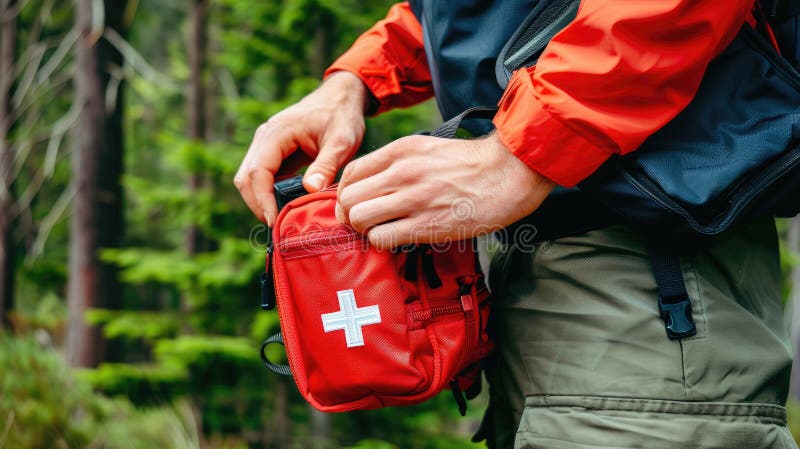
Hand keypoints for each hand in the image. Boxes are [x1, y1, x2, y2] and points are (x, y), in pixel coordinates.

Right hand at [234, 71, 368, 224]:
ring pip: (249, 179)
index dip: (263, 200)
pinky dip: (269, 194)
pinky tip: (287, 207)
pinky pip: (262, 177)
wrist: (341, 97)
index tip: (276, 222)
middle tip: (279, 228)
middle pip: (246, 178)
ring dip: (261, 201)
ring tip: (283, 221)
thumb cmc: (343, 116)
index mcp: (277, 132)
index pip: (257, 172)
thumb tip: (310, 190)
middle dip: (259, 205)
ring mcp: (266, 145)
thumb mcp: (342, 141)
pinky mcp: (272, 152)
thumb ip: (326, 165)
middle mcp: (265, 137)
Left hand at [335, 133, 555, 248]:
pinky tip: (396, 240)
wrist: (506, 174)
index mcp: (400, 151)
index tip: (356, 203)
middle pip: (348, 198)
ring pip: (359, 218)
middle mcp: (401, 172)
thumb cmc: (470, 164)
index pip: (350, 173)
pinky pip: (381, 238)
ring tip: (379, 231)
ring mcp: (412, 199)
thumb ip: (397, 162)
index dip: (346, 193)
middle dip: (350, 214)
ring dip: (364, 230)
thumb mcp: (427, 148)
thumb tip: (372, 184)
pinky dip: (381, 243)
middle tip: (364, 222)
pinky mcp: (425, 225)